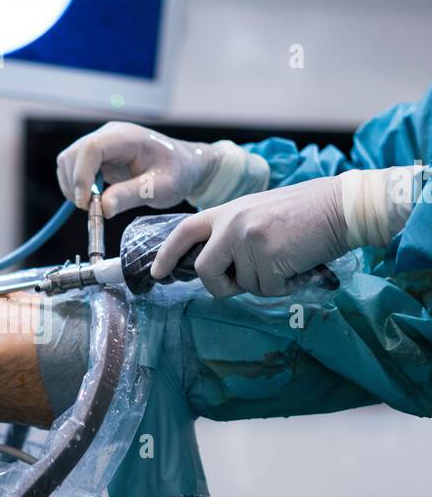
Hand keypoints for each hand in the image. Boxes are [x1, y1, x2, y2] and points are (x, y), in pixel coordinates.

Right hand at [56, 121, 217, 216]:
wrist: (185, 165)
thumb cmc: (178, 173)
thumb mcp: (161, 189)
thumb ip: (131, 196)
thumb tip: (103, 209)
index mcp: (126, 137)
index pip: (91, 149)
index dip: (81, 176)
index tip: (85, 204)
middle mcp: (109, 135)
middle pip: (73, 155)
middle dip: (74, 184)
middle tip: (92, 209)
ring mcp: (101, 143)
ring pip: (68, 161)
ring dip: (73, 186)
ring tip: (95, 205)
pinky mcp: (97, 155)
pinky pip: (74, 168)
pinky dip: (76, 186)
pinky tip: (95, 198)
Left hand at [151, 178, 347, 297]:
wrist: (339, 207)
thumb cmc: (304, 213)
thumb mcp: (258, 213)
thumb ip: (233, 235)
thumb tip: (221, 268)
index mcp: (226, 211)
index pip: (184, 232)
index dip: (168, 254)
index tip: (158, 273)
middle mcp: (231, 224)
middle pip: (205, 270)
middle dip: (220, 286)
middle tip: (243, 284)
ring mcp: (248, 240)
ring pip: (243, 285)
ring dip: (265, 283)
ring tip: (286, 259)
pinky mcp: (268, 257)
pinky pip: (268, 290)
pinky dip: (284, 287)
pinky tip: (297, 266)